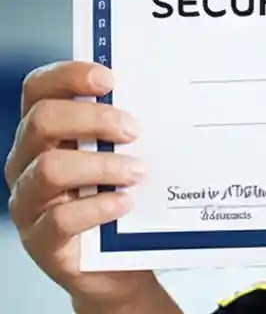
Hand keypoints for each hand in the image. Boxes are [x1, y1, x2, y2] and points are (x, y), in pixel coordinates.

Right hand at [4, 61, 176, 313]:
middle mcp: (28, 162)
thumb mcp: (123, 156)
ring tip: (137, 172)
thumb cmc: (122, 200)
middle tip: (134, 130)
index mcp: (45, 133)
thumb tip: (160, 96)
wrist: (121, 266)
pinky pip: (60, 220)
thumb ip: (127, 128)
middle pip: (42, 120)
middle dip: (94, 119)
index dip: (69, 76)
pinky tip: (124, 203)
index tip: (110, 79)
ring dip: (102, 165)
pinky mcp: (41, 241)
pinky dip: (98, 207)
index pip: (38, 89)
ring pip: (50, 168)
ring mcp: (30, 202)